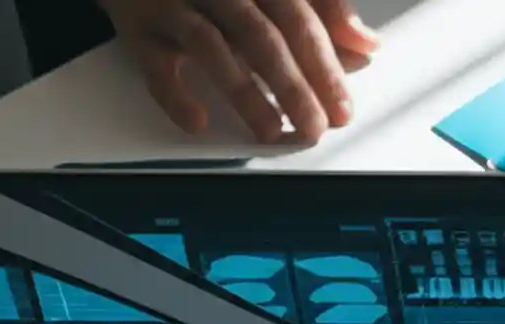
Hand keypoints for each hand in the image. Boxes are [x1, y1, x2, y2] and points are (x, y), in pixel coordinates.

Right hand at [99, 0, 378, 141]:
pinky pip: (154, 63)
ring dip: (245, 93)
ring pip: (212, 46)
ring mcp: (174, 2)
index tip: (343, 107)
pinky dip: (176, 95)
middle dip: (294, 85)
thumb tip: (366, 44)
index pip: (299, 14)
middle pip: (262, 34)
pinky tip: (198, 121)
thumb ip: (321, 9)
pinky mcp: (137, 26)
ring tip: (271, 130)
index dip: (326, 62)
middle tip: (316, 127)